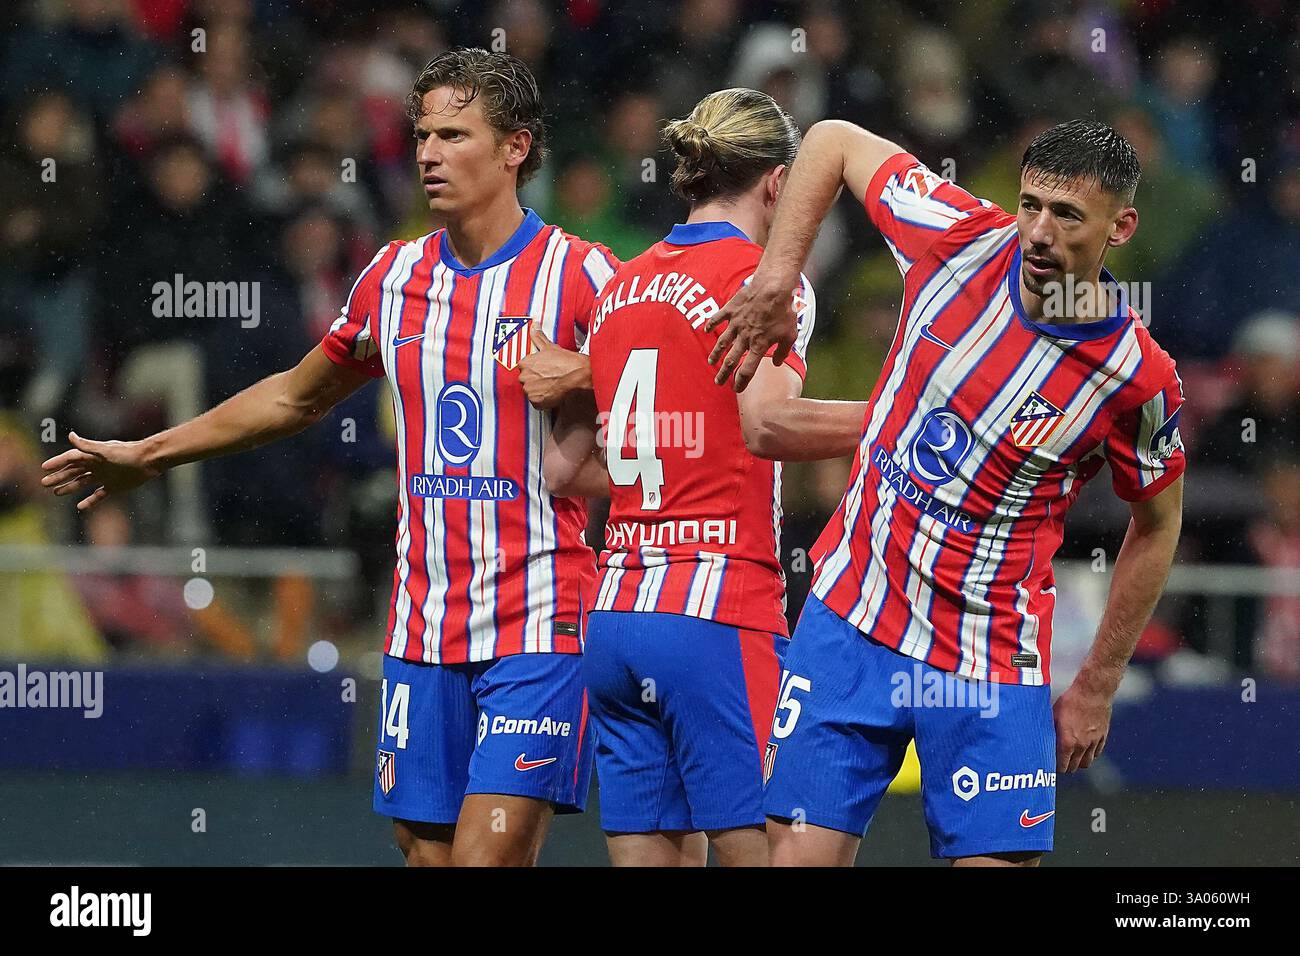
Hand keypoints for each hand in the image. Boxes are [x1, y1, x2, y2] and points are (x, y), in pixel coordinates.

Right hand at [39, 431, 161, 511]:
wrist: (149, 461)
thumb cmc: (128, 453)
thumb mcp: (106, 450)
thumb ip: (87, 446)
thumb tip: (70, 436)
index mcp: (93, 456)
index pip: (70, 458)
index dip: (57, 463)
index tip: (44, 468)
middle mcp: (97, 466)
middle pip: (73, 471)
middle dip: (59, 477)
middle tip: (44, 483)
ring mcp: (105, 476)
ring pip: (83, 482)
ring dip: (70, 487)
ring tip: (56, 492)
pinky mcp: (114, 486)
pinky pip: (99, 495)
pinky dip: (90, 501)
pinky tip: (80, 506)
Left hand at [517, 327, 589, 409]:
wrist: (577, 376)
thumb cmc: (566, 362)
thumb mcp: (550, 347)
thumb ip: (539, 337)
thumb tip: (534, 326)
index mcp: (525, 362)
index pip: (524, 368)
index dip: (535, 369)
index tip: (543, 370)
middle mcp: (524, 376)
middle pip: (527, 380)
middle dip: (536, 380)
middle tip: (549, 378)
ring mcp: (530, 390)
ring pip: (531, 392)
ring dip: (539, 391)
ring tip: (552, 385)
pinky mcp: (536, 401)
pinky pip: (537, 403)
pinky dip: (544, 400)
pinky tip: (553, 393)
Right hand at [704, 275, 798, 391]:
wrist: (774, 287)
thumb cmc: (784, 311)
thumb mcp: (790, 335)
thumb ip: (783, 352)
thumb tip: (777, 363)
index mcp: (759, 345)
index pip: (747, 370)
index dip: (741, 382)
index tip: (736, 389)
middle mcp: (745, 337)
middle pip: (731, 360)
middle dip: (723, 373)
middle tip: (718, 382)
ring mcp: (736, 323)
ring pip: (722, 342)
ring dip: (715, 354)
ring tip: (711, 363)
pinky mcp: (732, 310)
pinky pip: (718, 318)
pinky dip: (711, 324)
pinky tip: (706, 330)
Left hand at [1052, 680, 1112, 773]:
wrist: (1092, 692)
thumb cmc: (1070, 701)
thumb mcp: (1053, 715)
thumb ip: (1049, 731)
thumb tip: (1040, 739)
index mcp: (1067, 742)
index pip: (1062, 766)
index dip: (1055, 767)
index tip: (1051, 765)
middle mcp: (1082, 746)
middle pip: (1074, 767)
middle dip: (1066, 766)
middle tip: (1060, 762)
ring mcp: (1094, 742)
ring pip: (1087, 762)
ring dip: (1079, 762)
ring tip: (1072, 758)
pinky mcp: (1103, 736)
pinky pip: (1097, 752)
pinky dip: (1091, 754)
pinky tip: (1085, 749)